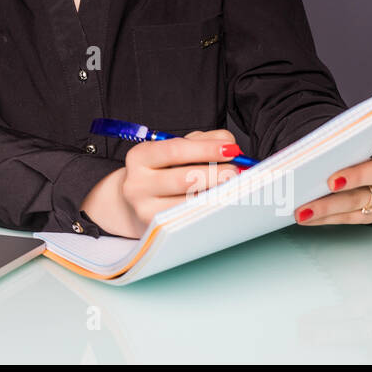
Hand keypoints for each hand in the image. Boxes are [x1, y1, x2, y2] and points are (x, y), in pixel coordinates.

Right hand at [81, 129, 244, 237]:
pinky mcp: (157, 230)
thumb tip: (230, 145)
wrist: (133, 202)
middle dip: (217, 174)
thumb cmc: (162, 171)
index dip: (205, 149)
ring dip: (217, 193)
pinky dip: (209, 209)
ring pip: (189, 202)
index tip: (231, 150)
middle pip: (184, 179)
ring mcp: (145, 209)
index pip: (175, 150)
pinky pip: (189, 218)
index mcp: (140, 157)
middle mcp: (137, 184)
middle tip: (237, 171)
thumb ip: (202, 140)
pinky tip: (221, 203)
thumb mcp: (175, 149)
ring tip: (234, 186)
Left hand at [294, 119, 371, 226]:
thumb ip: (336, 136)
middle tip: (331, 182)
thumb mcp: (341, 134)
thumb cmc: (343, 143)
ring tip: (305, 208)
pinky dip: (327, 217)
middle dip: (355, 177)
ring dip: (329, 206)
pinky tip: (308, 215)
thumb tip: (310, 146)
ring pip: (361, 199)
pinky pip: (353, 216)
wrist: (343, 160)